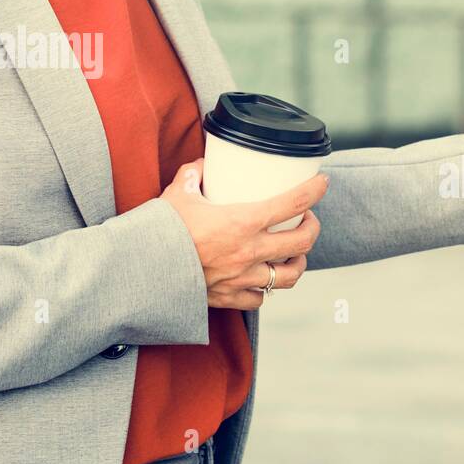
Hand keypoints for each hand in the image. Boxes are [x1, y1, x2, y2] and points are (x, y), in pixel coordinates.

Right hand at [161, 159, 326, 310]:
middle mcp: (249, 251)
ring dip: (297, 263)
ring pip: (289, 275)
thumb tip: (204, 165)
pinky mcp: (229, 297)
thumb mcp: (177, 194)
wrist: (141, 272)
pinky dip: (265, 290)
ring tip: (294, 254)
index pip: (292, 203)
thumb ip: (194, 176)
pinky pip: (259, 299)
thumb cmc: (159, 231)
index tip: (322, 183)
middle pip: (302, 242)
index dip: (314, 191)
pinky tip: (262, 280)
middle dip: (312, 228)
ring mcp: (242, 278)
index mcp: (242, 222)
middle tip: (308, 219)